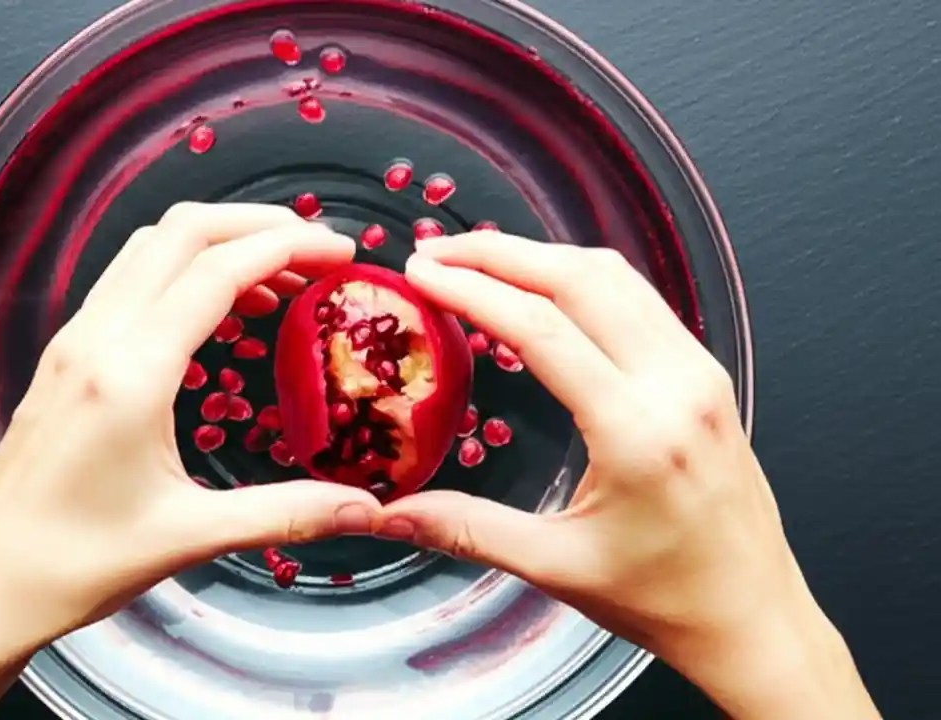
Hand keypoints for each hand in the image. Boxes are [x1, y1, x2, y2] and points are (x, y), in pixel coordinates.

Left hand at [0, 203, 378, 719]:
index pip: (218, 271)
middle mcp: (95, 341)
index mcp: (128, 373)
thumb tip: (368, 509)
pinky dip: (180, 275)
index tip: (342, 251)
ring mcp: (72, 345)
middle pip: (180, 233)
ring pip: (147, 251)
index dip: (289, 247)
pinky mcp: (62, 361)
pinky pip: (127, 286)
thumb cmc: (76, 564)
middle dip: (255, 226)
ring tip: (278, 283)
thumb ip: (286, 513)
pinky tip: (217, 319)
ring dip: (215, 247)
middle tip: (316, 249)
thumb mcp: (190, 537)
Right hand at [376, 234, 877, 718]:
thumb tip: (386, 516)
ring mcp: (698, 372)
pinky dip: (579, 278)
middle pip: (579, 278)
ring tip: (477, 259)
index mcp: (636, 431)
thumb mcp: (556, 565)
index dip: (473, 289)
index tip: (421, 273)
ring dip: (541, 256)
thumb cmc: (664, 597)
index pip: (542, 328)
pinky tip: (541, 288)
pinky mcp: (705, 374)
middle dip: (498, 252)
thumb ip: (466, 530)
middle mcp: (675, 385)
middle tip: (435, 251)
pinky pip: (639, 299)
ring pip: (614, 276)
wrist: (753, 616)